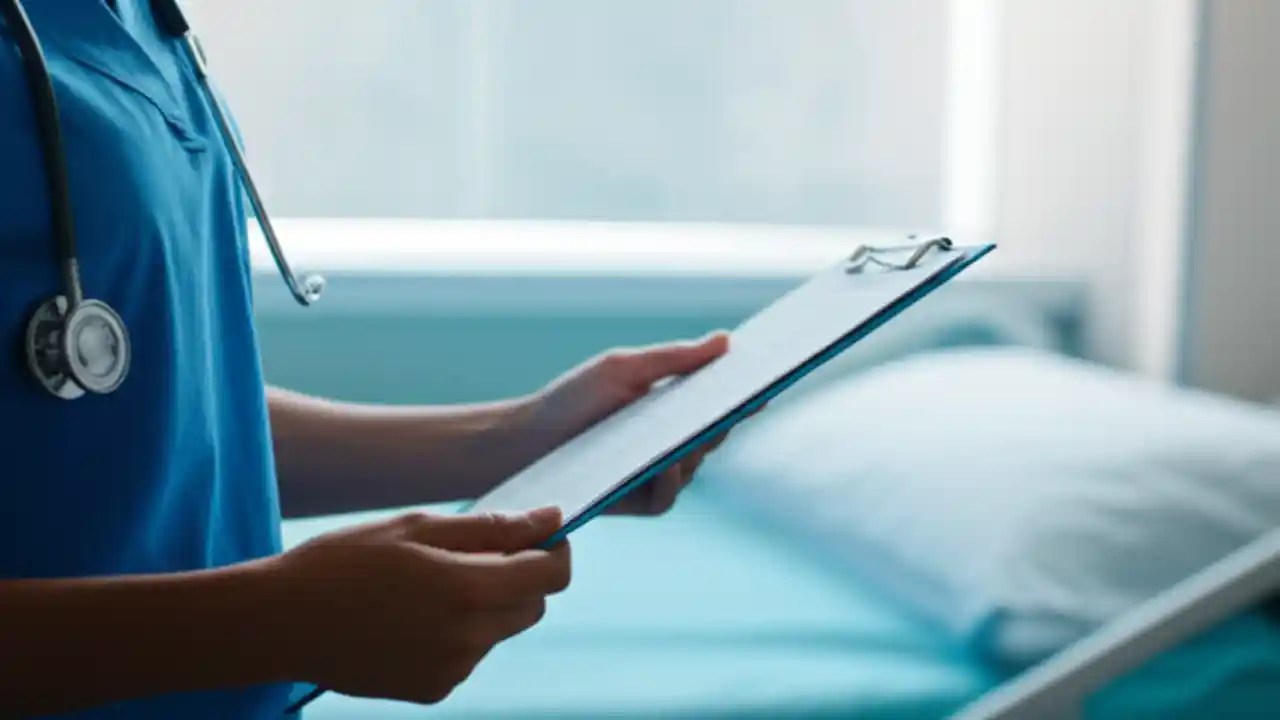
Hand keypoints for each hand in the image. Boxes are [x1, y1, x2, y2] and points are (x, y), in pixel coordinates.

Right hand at [270, 507, 569, 704]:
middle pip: (532, 605)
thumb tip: (551, 518)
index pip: (550, 574)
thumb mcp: (419, 527)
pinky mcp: (433, 689)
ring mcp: (452, 669)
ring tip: (427, 586)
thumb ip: (493, 527)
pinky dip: (459, 632)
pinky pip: (470, 654)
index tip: (543, 534)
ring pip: (500, 629)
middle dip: (520, 576)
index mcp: (468, 589)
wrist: (281, 623)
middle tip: (474, 553)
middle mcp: (468, 637)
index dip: (555, 550)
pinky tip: (411, 617)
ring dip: (485, 604)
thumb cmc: (345, 562)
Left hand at [512, 333, 735, 514]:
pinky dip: (671, 477)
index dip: (751, 382)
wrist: (525, 440)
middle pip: (719, 427)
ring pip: (698, 461)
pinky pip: (669, 492)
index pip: (722, 396)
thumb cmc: (573, 399)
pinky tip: (666, 463)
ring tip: (706, 425)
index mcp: (674, 405)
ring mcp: (663, 473)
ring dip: (699, 445)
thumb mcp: (623, 368)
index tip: (777, 362)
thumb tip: (727, 340)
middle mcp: (675, 441)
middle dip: (737, 409)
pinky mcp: (643, 501)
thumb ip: (673, 358)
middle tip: (754, 390)